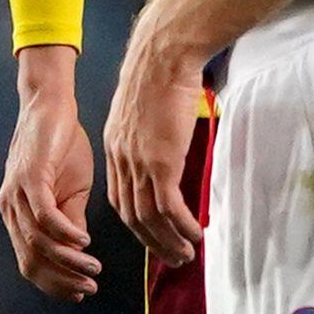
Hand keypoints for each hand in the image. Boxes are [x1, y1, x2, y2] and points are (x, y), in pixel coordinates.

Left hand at [0, 46, 99, 302]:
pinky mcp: (29, 179)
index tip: (81, 292)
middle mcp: (10, 209)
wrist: (53, 108)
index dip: (54, 283)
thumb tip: (78, 250)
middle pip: (31, 260)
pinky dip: (65, 234)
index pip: (31, 262)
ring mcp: (16, 195)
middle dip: (61, 280)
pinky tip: (85, 242)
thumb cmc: (62, 146)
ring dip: (68, 262)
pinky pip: (44, 217)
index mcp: (18, 215)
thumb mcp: (72, 189)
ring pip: (38, 243)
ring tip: (93, 269)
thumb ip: (72, 219)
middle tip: (89, 288)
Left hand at [103, 25, 209, 267]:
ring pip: (149, 216)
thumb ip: (152, 132)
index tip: (157, 236)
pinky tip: (197, 234)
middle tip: (175, 257)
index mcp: (116, 149)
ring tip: (188, 254)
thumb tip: (169, 140)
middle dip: (153, 242)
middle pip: (132, 215)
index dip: (138, 223)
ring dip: (169, 240)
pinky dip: (182, 225)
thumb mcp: (147, 110)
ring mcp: (140, 163)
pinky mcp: (161, 161)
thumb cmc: (160, 74)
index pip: (122, 198)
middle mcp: (122, 161)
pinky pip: (168, 206)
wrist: (162, 57)